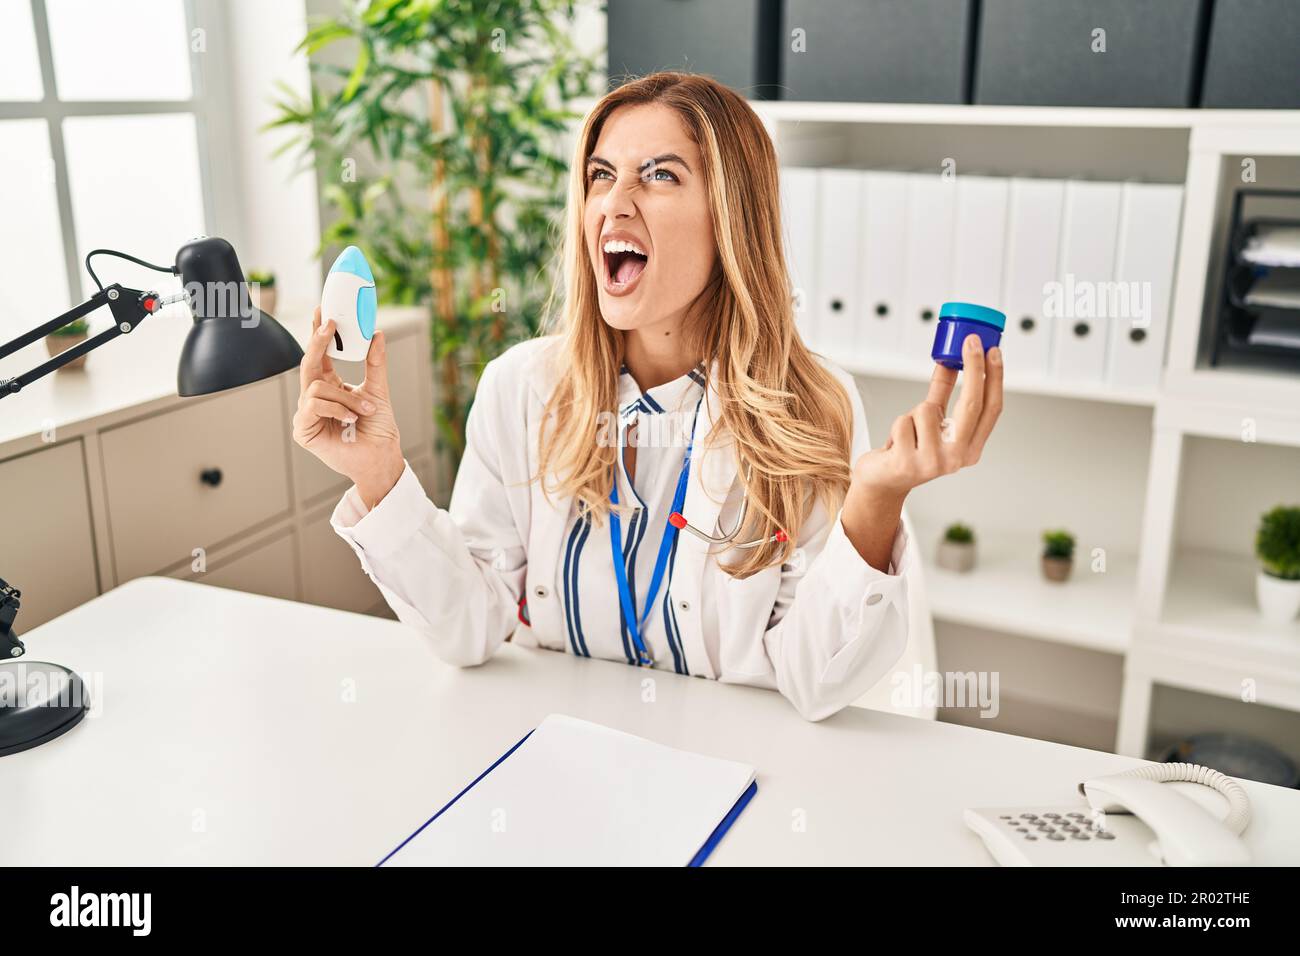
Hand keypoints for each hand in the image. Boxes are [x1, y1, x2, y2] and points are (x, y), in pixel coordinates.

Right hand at [292, 307, 403, 507]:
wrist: (380, 457)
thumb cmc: (379, 429)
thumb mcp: (378, 390)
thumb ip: (375, 363)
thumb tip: (376, 334)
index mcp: (331, 387)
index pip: (320, 356)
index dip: (319, 334)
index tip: (321, 311)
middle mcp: (316, 398)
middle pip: (309, 363)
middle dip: (318, 341)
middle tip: (329, 323)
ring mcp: (308, 414)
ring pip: (316, 386)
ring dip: (344, 397)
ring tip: (364, 411)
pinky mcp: (304, 430)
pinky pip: (313, 406)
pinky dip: (335, 410)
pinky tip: (349, 419)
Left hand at [852, 333, 1004, 504]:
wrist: (883, 481)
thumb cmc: (910, 449)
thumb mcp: (932, 420)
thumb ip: (943, 392)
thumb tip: (951, 359)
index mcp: (971, 448)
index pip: (991, 409)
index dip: (995, 378)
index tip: (992, 350)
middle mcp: (958, 458)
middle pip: (972, 405)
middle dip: (973, 367)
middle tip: (970, 340)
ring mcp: (934, 462)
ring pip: (927, 410)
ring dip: (914, 413)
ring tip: (909, 432)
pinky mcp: (908, 463)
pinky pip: (903, 422)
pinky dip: (898, 425)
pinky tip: (896, 443)